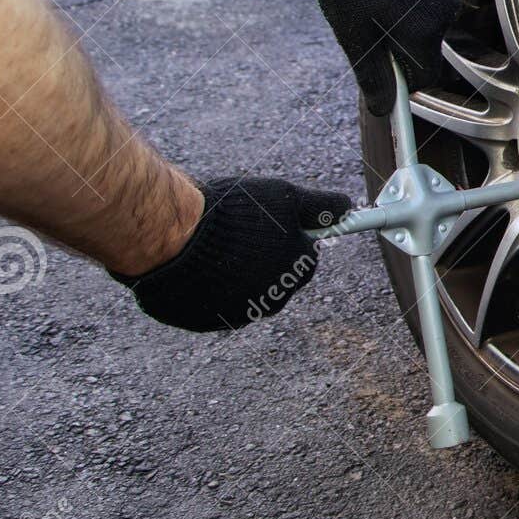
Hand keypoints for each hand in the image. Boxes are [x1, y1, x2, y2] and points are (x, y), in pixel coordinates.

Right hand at [111, 177, 350, 330]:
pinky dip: (210, 289)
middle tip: (238, 234)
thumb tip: (346, 207)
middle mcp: (273, 298)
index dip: (288, 238)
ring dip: (236, 275)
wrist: (173, 239)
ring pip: (245, 293)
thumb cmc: (232, 213)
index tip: (270, 226)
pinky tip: (196, 267)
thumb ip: (319, 207)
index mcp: (296, 269)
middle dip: (263, 258)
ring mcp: (240, 313)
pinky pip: (215, 304)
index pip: (304, 257)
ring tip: (214, 249)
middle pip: (277, 278)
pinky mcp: (208, 322)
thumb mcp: (284, 196)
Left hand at [304, 0, 461, 114]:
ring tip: (373, 0)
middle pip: (426, 53)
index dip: (399, 82)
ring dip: (405, 26)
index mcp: (421, 32)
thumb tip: (384, 110)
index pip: (423, 79)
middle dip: (400, 50)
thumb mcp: (352, 33)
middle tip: (366, 27)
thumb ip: (373, 76)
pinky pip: (430, 6)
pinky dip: (410, 5)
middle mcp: (443, 14)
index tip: (380, 75)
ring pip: (428, 29)